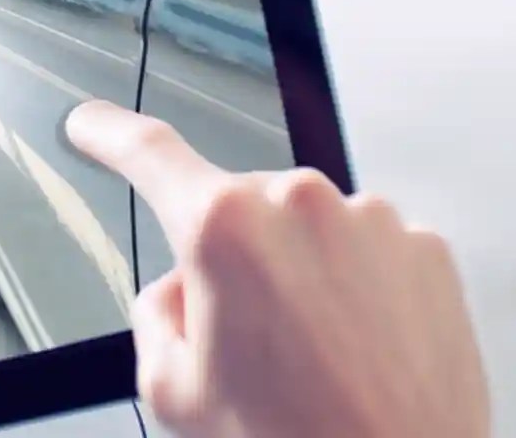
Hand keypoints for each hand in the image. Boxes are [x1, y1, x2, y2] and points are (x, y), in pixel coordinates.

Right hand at [66, 101, 488, 437]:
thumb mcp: (172, 391)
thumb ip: (155, 314)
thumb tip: (181, 290)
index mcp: (224, 230)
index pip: (148, 153)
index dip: (109, 133)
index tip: (93, 124)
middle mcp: (300, 204)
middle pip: (235, 210)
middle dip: (230, 260)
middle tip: (249, 339)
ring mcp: (370, 220)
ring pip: (302, 228)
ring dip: (295, 272)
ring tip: (313, 356)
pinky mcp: (423, 246)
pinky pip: (363, 248)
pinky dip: (353, 286)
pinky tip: (353, 345)